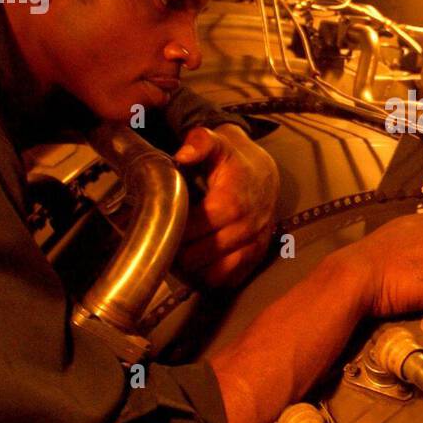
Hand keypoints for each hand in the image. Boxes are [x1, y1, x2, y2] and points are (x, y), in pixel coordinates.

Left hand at [173, 124, 278, 287]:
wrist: (265, 173)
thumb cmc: (235, 161)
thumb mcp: (218, 143)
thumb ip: (200, 142)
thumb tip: (184, 154)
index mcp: (232, 203)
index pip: (190, 231)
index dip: (169, 230)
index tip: (158, 223)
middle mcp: (247, 228)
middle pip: (196, 257)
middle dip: (176, 250)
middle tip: (164, 239)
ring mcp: (254, 245)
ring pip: (212, 274)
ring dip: (192, 268)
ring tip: (180, 252)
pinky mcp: (257, 257)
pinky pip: (229, 280)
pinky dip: (210, 276)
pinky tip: (199, 262)